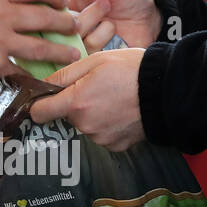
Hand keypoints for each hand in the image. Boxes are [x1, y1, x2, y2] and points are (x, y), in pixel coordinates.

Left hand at [29, 49, 147, 150]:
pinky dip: (108, 124)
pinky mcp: (116, 146)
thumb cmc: (132, 70)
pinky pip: (102, 135)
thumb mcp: (95, 61)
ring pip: (85, 125)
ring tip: (113, 98)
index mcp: (76, 103)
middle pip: (66, 117)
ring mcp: (101, 138)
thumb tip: (43, 84)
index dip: (39, 104)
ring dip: (93, 114)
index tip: (45, 99)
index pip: (40, 113)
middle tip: (96, 88)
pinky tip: (122, 111)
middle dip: (75, 104)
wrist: (167, 90)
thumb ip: (65, 74)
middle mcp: (85, 125)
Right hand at [62, 0, 160, 49]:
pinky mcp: (86, 57)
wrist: (149, 21)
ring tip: (111, 19)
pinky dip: (101, 39)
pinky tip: (113, 33)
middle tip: (105, 4)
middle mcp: (65, 21)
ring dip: (94, 24)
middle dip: (81, 13)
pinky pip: (83, 52)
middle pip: (54, 21)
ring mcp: (74, 41)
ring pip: (69, 37)